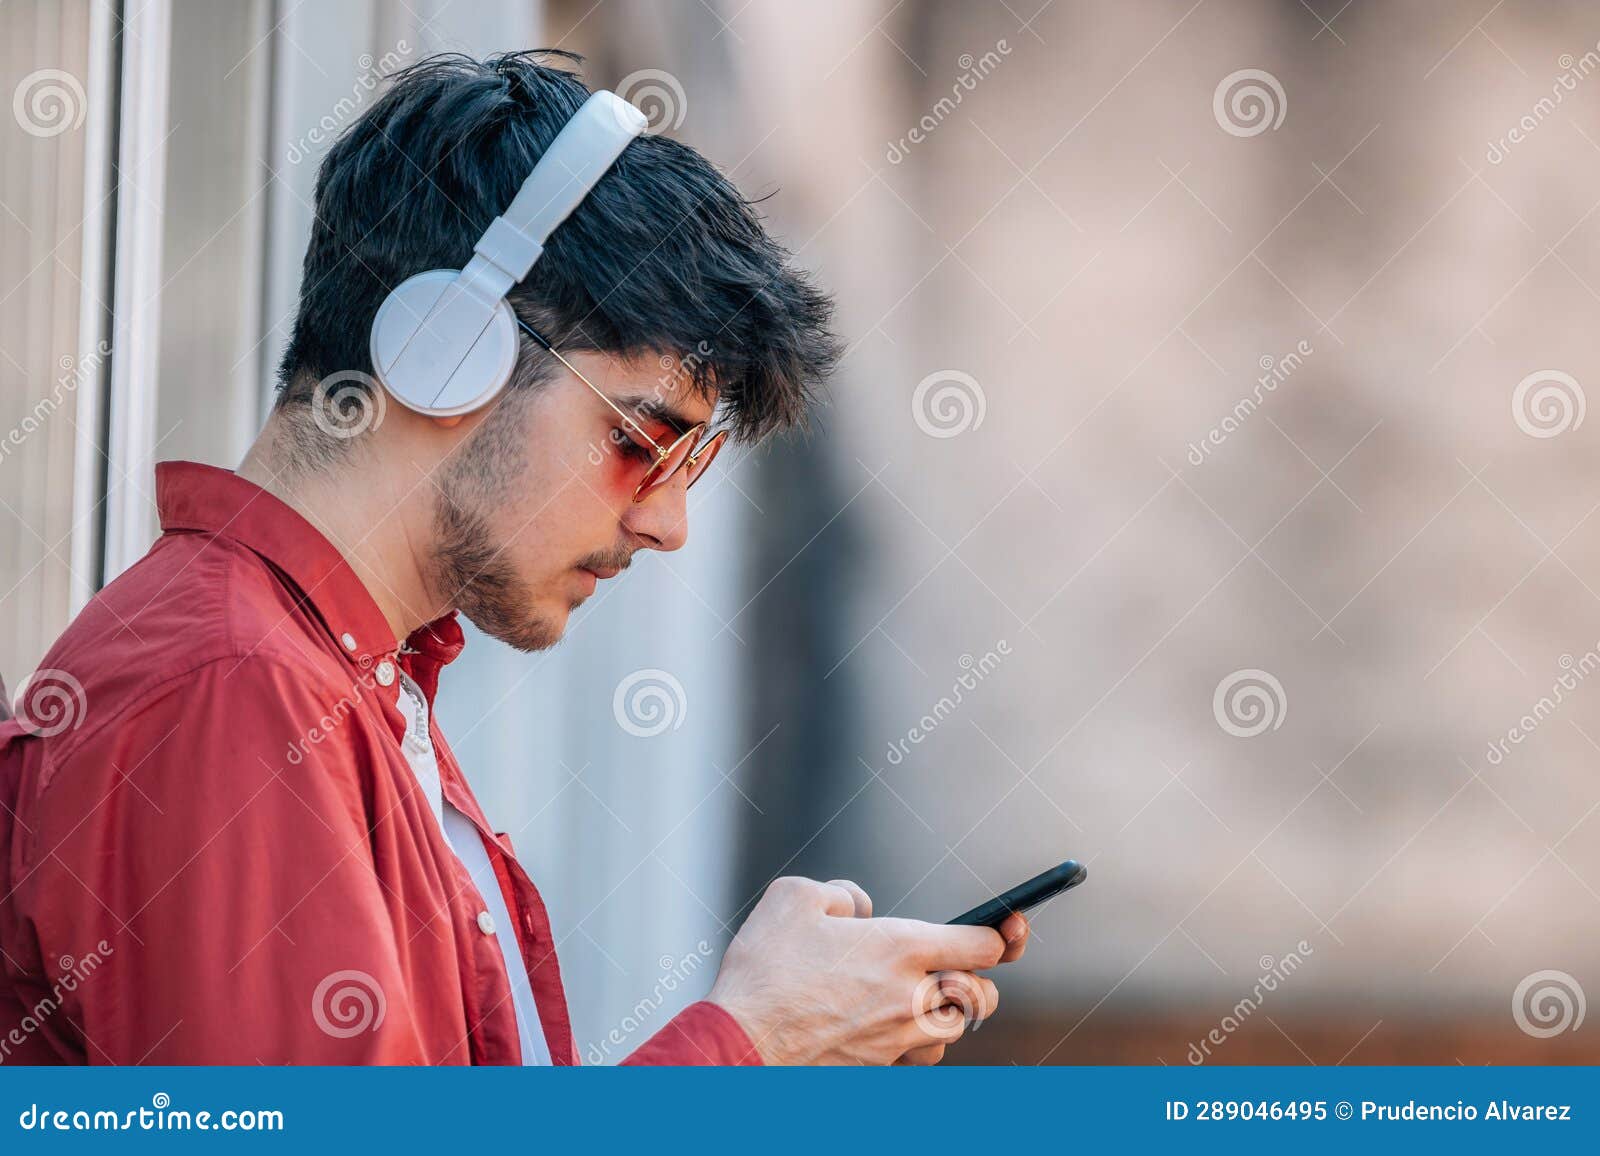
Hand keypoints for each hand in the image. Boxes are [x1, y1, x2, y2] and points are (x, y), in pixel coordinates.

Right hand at [707, 876, 1011, 1064]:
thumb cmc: (764, 969)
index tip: (1007, 927)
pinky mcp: (879, 1068)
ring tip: (919, 993)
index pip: (984, 946)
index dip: (1001, 934)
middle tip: (958, 963)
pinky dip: (919, 1040)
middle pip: (983, 995)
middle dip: (979, 978)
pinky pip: (920, 1055)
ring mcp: (896, 1040)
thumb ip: (841, 893)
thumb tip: (861, 910)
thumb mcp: (794, 898)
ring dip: (949, 1011)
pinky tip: (891, 1023)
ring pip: (955, 1030)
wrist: (740, 1043)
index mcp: (899, 948)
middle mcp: (909, 997)